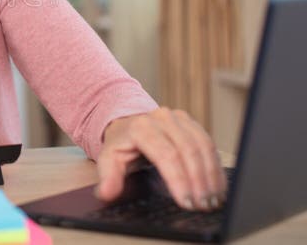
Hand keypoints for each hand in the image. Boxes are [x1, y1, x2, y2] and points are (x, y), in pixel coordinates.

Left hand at [96, 107, 225, 210]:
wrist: (127, 124)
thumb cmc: (121, 145)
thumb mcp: (109, 160)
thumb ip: (109, 177)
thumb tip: (107, 193)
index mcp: (141, 127)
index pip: (166, 155)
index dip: (179, 180)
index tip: (187, 202)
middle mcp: (161, 118)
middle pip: (188, 151)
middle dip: (198, 181)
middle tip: (204, 206)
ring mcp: (178, 118)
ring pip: (203, 146)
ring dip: (211, 176)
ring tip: (213, 200)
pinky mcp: (191, 123)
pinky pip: (209, 144)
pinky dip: (215, 167)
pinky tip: (217, 187)